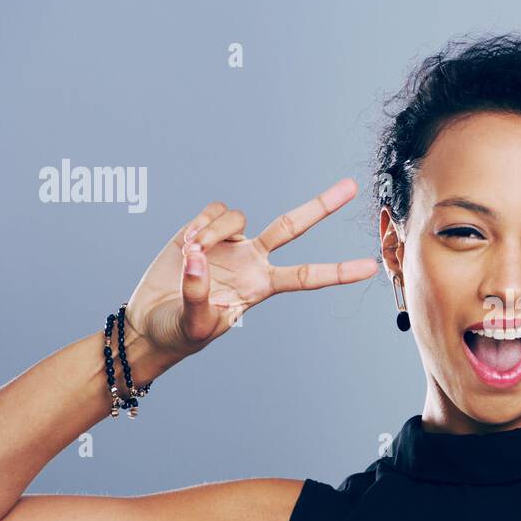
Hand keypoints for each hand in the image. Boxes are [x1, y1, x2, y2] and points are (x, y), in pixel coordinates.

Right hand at [123, 179, 377, 362]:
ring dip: (213, 231)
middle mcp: (252, 260)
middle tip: (352, 188)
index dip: (338, 272)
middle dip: (321, 206)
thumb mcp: (195, 324)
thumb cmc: (180, 333)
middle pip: (292, 227)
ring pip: (237, 216)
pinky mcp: (203, 231)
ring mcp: (229, 243)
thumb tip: (198, 256)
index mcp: (261, 286)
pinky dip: (200, 225)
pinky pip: (213, 213)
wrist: (150, 324)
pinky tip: (186, 245)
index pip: (306, 277)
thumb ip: (198, 293)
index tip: (370, 267)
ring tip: (191, 254)